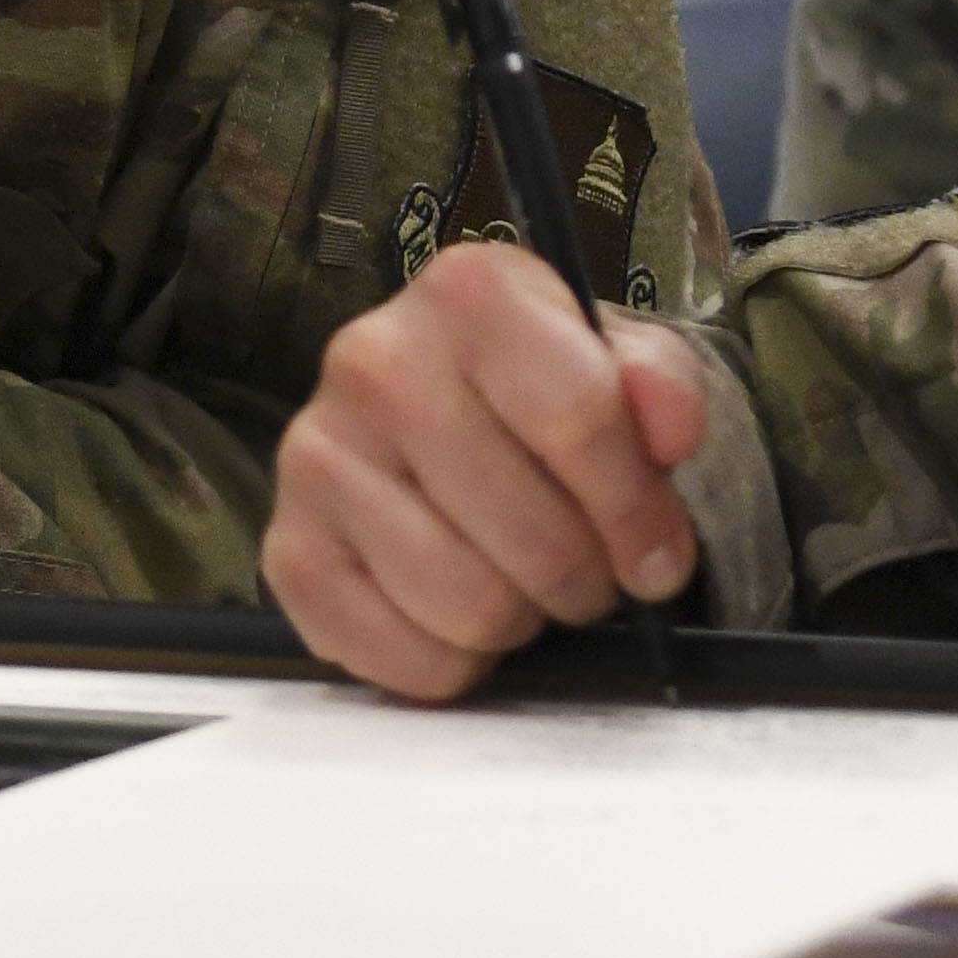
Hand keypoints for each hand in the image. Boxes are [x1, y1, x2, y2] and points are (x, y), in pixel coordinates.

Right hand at [264, 241, 709, 702]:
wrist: (440, 415)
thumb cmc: (540, 394)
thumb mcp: (619, 364)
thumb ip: (661, 385)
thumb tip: (672, 429)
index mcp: (469, 294)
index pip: (580, 419)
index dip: (639, 512)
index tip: (660, 558)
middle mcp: (373, 359)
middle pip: (533, 535)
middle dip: (583, 579)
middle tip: (582, 572)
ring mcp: (317, 455)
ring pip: (469, 606)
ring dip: (518, 621)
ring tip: (517, 583)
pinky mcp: (286, 549)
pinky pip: (403, 658)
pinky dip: (451, 662)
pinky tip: (456, 615)